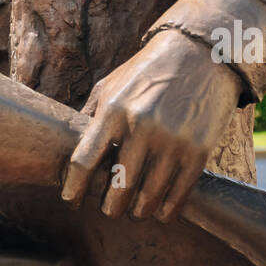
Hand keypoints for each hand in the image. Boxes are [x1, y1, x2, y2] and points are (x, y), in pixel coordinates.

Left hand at [61, 31, 242, 222]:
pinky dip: (167, 210)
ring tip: (134, 211)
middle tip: (108, 209)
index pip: (83, 162)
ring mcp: (171, 140)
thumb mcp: (110, 84)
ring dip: (138, 212)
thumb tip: (67, 146)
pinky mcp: (198, 150)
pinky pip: (178, 195)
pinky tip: (161, 211)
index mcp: (113, 110)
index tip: (71, 200)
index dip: (73, 188)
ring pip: (148, 198)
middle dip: (110, 206)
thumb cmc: (147, 72)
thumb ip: (89, 115)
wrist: (198, 53)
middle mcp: (141, 127)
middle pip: (117, 188)